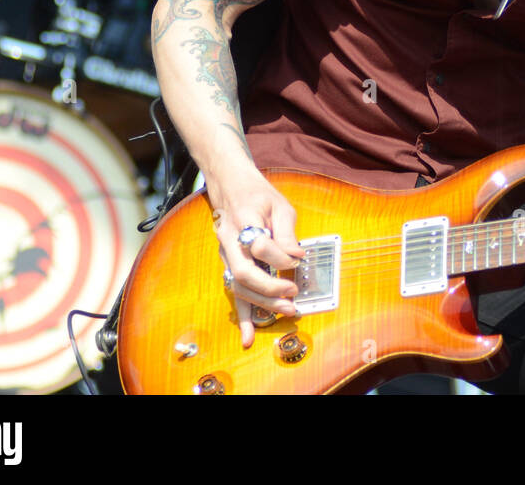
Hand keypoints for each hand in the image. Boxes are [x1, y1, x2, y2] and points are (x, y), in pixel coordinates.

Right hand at [210, 171, 308, 348]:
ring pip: (239, 287)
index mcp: (243, 220)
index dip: (280, 256)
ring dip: (263, 303)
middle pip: (246, 273)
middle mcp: (229, 241)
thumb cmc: (258, 196)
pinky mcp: (228, 265)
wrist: (231, 189)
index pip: (259, 244)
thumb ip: (287, 232)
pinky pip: (234, 293)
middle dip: (271, 289)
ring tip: (287, 310)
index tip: (298, 259)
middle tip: (294, 296)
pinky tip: (249, 336)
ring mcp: (226, 255)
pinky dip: (242, 317)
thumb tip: (297, 257)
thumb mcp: (279, 205)